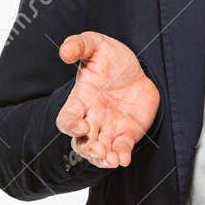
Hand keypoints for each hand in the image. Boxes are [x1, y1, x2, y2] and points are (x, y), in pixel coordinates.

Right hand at [54, 32, 159, 167]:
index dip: (70, 126)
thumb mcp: (96, 44)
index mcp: (80, 100)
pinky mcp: (127, 134)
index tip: (83, 126)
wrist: (140, 68)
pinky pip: (120, 150)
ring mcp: (109, 128)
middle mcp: (91, 118)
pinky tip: (123, 159)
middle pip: (81, 142)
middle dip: (88, 150)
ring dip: (102, 159)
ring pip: (99, 152)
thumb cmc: (112, 58)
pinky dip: (121, 157)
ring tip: (112, 160)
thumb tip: (64, 53)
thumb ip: (79, 45)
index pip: (66, 119)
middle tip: (99, 150)